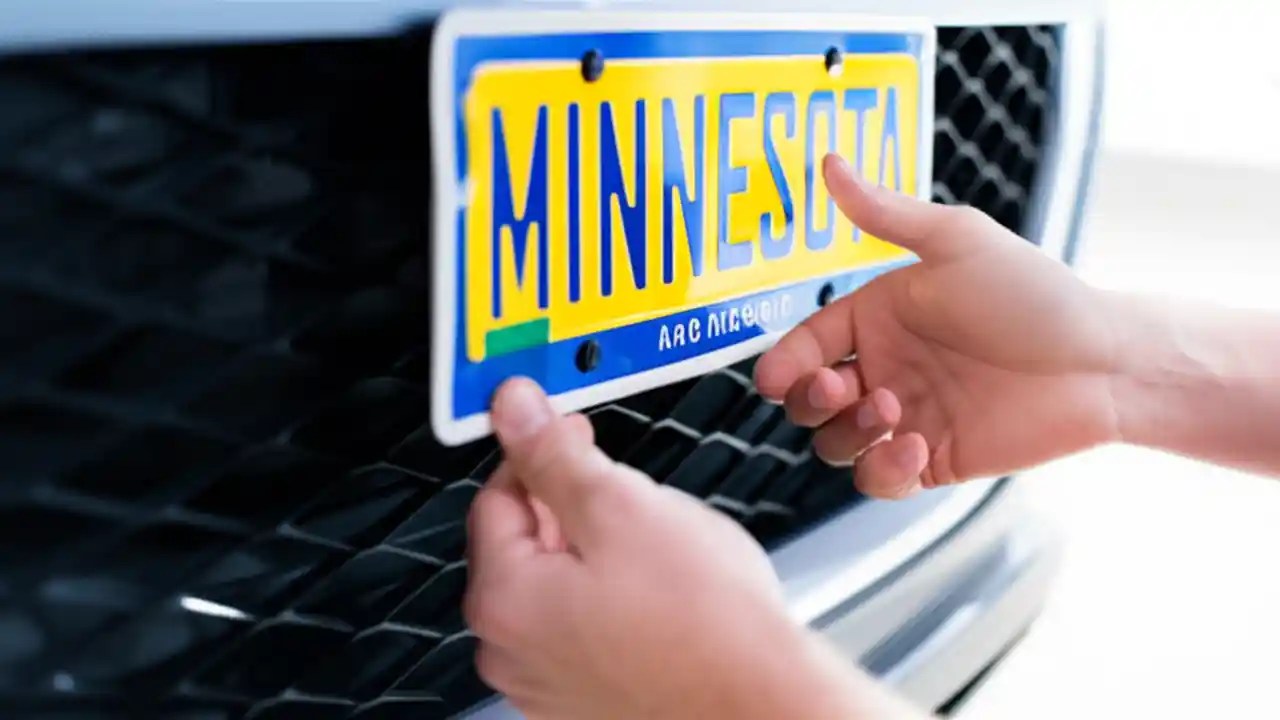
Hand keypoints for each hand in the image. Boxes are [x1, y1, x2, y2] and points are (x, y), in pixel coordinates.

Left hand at [465, 379, 919, 719]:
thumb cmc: (706, 622)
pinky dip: (611, 603)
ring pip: (557, 586)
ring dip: (594, 554)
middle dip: (573, 507)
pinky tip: (659, 598)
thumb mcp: (623, 506)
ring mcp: (546, 685)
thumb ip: (555, 455)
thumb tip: (513, 410)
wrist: (766, 703)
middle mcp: (509, 652)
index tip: (575, 435)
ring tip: (657, 554)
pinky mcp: (585, 701)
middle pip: (524, 544)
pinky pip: (583, 629)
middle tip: (632, 497)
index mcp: (503, 599)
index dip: (542, 453)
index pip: (496, 494)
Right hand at [755, 154, 1120, 497]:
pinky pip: (879, 479)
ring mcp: (906, 417)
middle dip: (809, 401)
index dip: (784, 363)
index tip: (778, 376)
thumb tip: (830, 164)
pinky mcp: (932, 460)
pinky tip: (916, 448)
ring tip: (891, 412)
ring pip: (835, 443)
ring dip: (847, 434)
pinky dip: (883, 471)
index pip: (807, 344)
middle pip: (808, 401)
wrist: (1101, 363)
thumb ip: (886, 213)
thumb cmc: (1035, 293)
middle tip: (842, 389)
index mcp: (879, 317)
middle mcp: (885, 367)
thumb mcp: (957, 243)